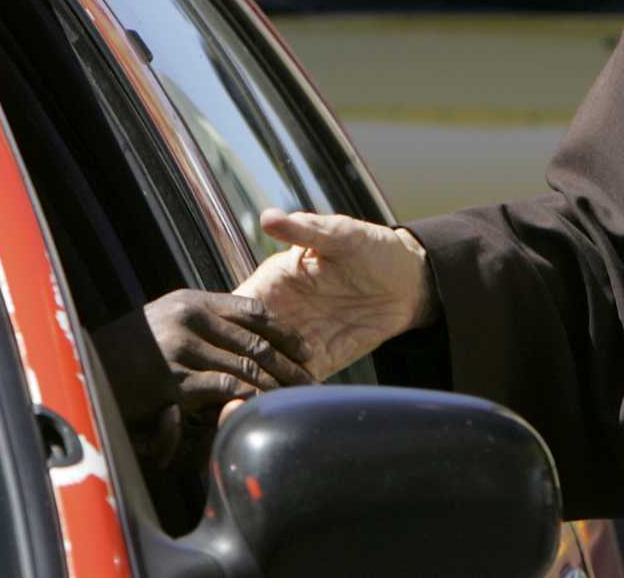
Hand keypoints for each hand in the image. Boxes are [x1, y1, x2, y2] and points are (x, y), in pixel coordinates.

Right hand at [89, 288, 313, 428]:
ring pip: (245, 365)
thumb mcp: (163, 324)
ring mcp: (179, 346)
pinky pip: (223, 388)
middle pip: (255, 340)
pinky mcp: (171, 378)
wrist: (79, 370)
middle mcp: (188, 316)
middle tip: (312, 382)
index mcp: (190, 300)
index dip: (284, 331)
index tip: (308, 349)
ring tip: (296, 401)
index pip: (252, 310)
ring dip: (276, 386)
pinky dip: (247, 400)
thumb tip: (236, 336)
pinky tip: (263, 410)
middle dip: (289, 363)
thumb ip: (198, 324)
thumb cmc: (125, 354)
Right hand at [234, 208, 437, 383]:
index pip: (235, 307)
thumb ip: (305, 230)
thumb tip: (268, 217)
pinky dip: (285, 395)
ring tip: (249, 401)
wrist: (407, 280)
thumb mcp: (340, 234)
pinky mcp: (320, 361)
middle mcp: (278, 313)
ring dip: (255, 386)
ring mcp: (296, 340)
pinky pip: (294, 383)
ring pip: (263, 371)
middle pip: (241, 346)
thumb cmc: (371, 248)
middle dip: (232, 367)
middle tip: (229, 383)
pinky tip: (281, 405)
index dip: (222, 325)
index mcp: (273, 281)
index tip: (216, 342)